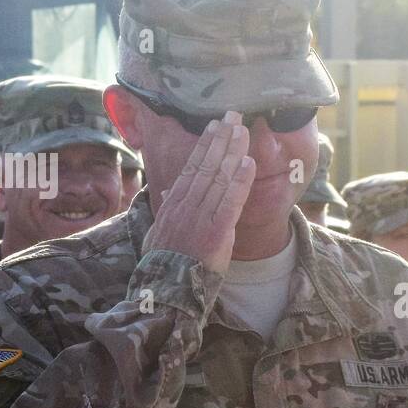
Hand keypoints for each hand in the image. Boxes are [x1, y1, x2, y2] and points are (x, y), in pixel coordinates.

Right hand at [143, 111, 255, 277]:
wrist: (166, 292)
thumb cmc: (164, 264)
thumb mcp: (158, 233)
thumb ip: (165, 211)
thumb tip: (166, 193)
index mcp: (173, 205)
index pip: (191, 168)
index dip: (204, 145)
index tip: (213, 126)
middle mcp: (186, 206)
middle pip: (206, 165)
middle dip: (221, 139)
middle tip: (232, 115)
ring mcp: (200, 218)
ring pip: (218, 178)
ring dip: (232, 152)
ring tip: (243, 130)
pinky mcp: (215, 232)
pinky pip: (230, 202)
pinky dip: (240, 181)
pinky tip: (249, 163)